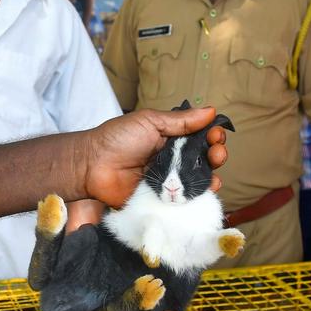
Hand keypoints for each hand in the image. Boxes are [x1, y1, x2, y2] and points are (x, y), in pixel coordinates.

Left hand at [82, 107, 226, 207]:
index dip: (212, 136)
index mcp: (170, 139)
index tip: (216, 135)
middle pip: (204, 160)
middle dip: (217, 154)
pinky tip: (206, 188)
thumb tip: (210, 110)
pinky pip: (185, 199)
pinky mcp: (162, 200)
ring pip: (198, 180)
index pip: (200, 138)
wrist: (92, 164)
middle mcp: (172, 160)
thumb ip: (180, 120)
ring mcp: (168, 181)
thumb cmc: (117, 138)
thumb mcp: (150, 122)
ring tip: (213, 169)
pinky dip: (199, 195)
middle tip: (217, 153)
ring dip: (212, 174)